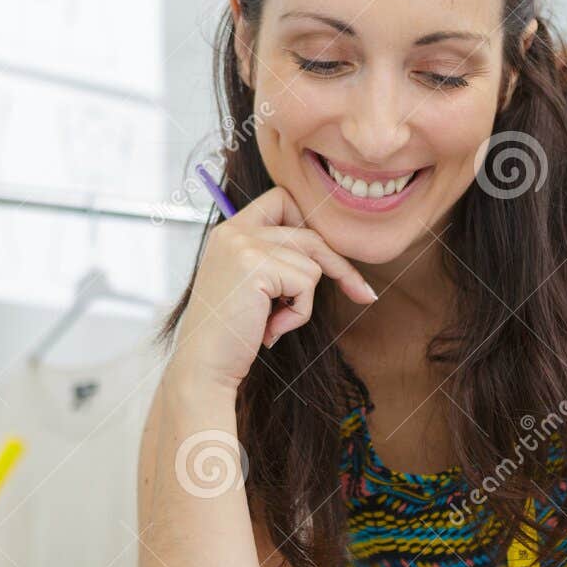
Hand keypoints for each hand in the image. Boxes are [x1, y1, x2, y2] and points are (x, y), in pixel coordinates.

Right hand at [173, 184, 376, 392]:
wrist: (205, 366)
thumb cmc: (230, 335)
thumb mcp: (251, 286)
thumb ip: (275, 259)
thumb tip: (329, 252)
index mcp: (229, 232)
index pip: (282, 200)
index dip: (309, 226)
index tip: (325, 256)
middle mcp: (234, 231)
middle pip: (309, 232)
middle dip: (339, 265)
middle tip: (362, 293)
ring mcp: (244, 245)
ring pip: (312, 262)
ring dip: (303, 301)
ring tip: (274, 322)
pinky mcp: (256, 265)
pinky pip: (307, 283)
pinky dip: (299, 312)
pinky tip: (270, 328)